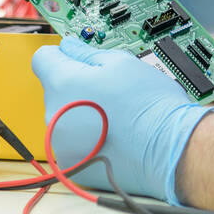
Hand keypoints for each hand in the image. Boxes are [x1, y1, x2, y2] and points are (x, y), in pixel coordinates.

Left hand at [30, 36, 213, 202]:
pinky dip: (90, 139)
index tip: (76, 57)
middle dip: (76, 86)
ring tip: (115, 116)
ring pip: (65, 119)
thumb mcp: (121, 63)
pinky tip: (114, 136)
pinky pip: (75, 144)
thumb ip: (87, 52)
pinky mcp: (74, 166)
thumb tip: (72, 47)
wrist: (170, 150)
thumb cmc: (150, 107)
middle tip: (108, 90)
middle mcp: (53, 116)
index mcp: (62, 84)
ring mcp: (62, 145)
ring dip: (82, 114)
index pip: (43, 58)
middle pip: (56, 90)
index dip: (61, 54)